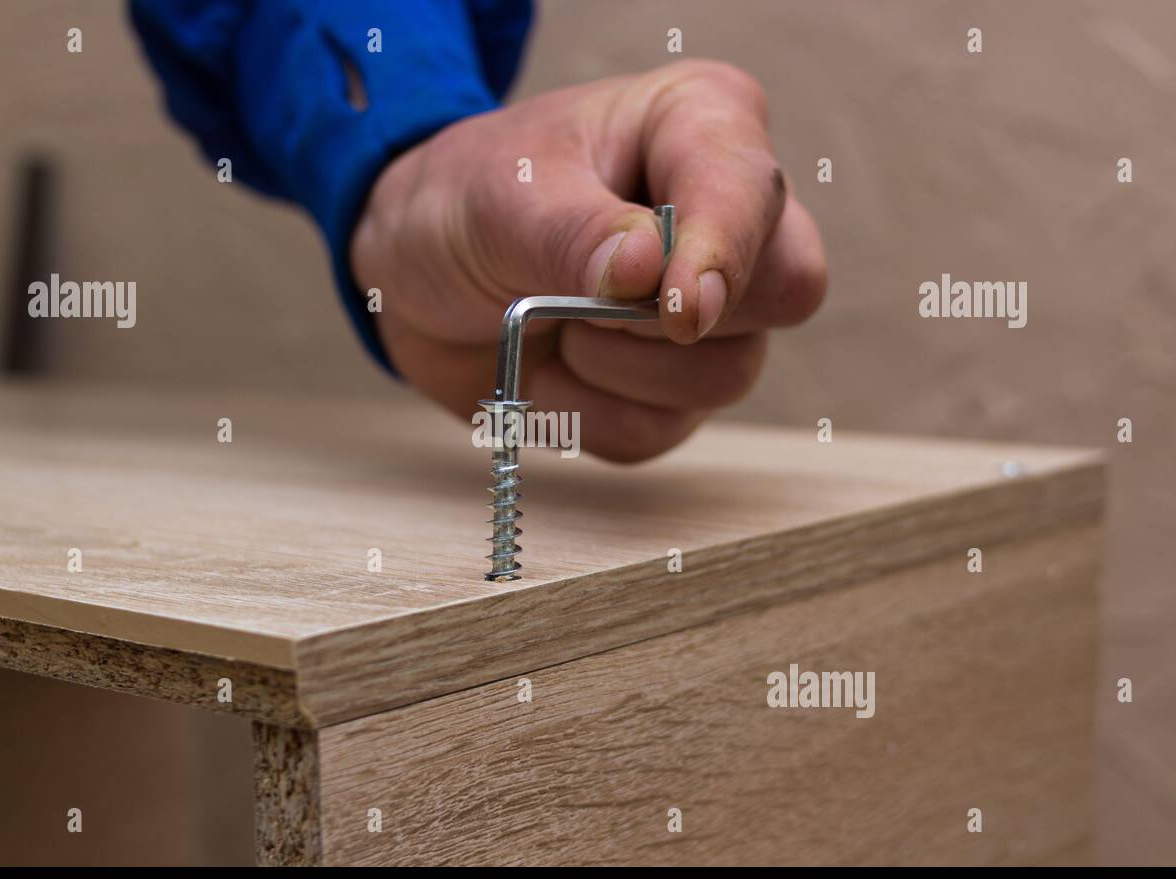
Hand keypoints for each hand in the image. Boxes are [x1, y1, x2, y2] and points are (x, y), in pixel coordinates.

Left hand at [350, 59, 826, 461]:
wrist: (416, 279)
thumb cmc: (466, 201)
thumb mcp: (502, 197)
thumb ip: (577, 234)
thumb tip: (652, 273)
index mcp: (701, 127)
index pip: (756, 194)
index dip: (724, 253)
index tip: (678, 308)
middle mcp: (727, 218)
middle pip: (783, 290)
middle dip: (668, 317)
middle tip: (578, 301)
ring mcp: (714, 311)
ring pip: (728, 375)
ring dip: (615, 367)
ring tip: (548, 321)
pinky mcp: (676, 388)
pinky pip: (661, 430)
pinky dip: (588, 412)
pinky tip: (550, 368)